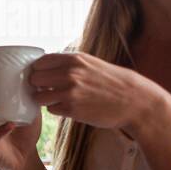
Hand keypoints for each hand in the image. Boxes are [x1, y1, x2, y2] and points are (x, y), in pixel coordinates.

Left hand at [29, 52, 164, 134]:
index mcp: (75, 59)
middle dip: (38, 86)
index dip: (39, 71)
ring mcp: (70, 92)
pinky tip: (68, 107)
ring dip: (45, 99)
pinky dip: (56, 109)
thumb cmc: (113, 82)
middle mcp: (70, 73)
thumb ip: (69, 64)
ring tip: (57, 99)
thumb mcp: (92, 64)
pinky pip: (51, 109)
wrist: (136, 101)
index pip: (39, 62)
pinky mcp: (72, 109)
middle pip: (34, 79)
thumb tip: (43, 67)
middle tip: (48, 90)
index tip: (44, 76)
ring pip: (38, 96)